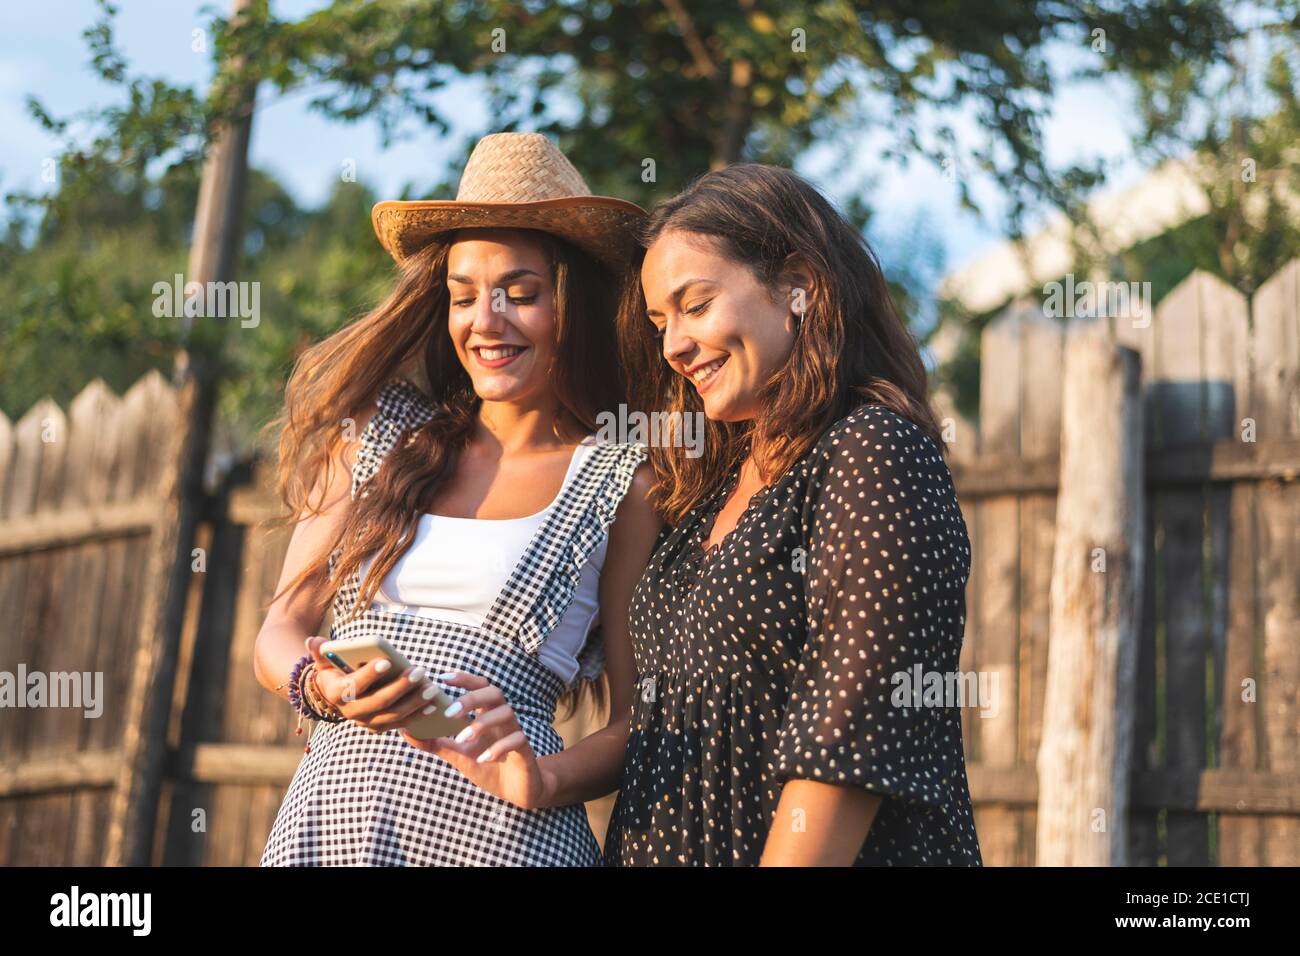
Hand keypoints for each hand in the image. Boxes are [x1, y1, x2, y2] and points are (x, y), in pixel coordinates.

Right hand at [304, 636, 444, 733]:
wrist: (333, 694)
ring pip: (393, 715)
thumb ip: (320, 651)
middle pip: (379, 701)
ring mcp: (366, 722)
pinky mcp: (379, 727)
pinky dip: (418, 715)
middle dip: (401, 687)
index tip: (386, 661)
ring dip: (415, 702)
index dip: (369, 674)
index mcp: (337, 693)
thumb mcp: (324, 660)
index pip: (354, 685)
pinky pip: (401, 724)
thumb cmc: (333, 670)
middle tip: (420, 671)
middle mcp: (351, 712)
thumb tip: (313, 641)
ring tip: (431, 687)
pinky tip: (433, 704)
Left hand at [399, 671, 554, 810]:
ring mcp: (515, 733)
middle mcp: (502, 719)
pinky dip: (498, 747)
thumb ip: (435, 742)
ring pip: (506, 714)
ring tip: (462, 738)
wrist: (516, 790)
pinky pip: (516, 740)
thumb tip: (404, 731)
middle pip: (494, 693)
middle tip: (449, 712)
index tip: (442, 678)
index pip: (479, 686)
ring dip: (482, 723)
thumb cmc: (487, 766)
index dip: (464, 679)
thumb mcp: (458, 754)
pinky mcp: (525, 751)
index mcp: (487, 714)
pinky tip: (483, 759)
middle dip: (471, 698)